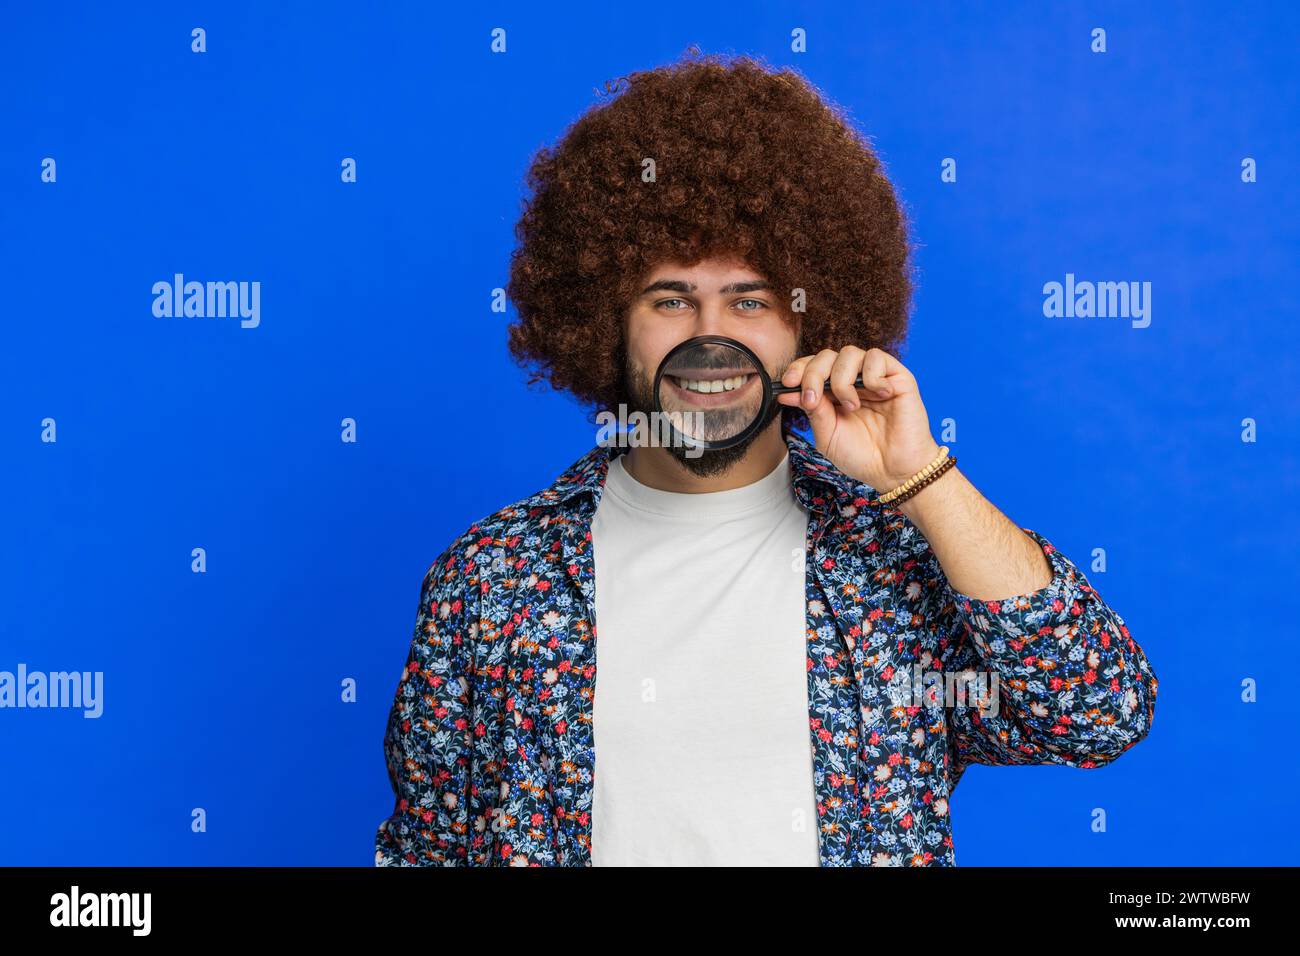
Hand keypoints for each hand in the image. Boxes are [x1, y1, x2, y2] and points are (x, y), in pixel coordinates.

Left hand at [776, 346, 942, 492]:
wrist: (892, 472)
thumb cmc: (862, 456)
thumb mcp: (827, 435)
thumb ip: (812, 411)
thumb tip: (787, 392)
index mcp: (833, 393)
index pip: (812, 367)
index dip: (798, 369)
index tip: (787, 384)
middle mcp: (853, 381)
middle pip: (826, 356)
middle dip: (813, 374)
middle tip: (813, 399)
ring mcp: (874, 377)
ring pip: (849, 353)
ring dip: (842, 379)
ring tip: (850, 406)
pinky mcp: (897, 377)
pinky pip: (876, 357)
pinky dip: (871, 375)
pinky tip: (878, 396)